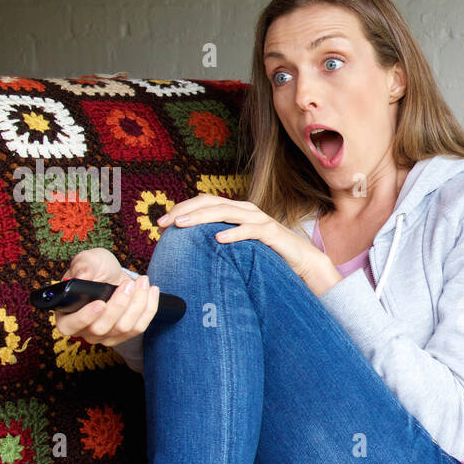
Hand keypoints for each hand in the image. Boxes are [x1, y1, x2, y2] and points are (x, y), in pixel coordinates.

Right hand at [55, 248, 159, 346]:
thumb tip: (83, 276)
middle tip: (128, 284)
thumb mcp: (87, 260)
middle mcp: (84, 330)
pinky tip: (151, 291)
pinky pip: (139, 327)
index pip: (69, 326)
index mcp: (66, 314)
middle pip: (102, 328)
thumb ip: (83, 266)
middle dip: (119, 304)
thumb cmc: (96, 269)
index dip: (84, 317)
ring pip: (123, 328)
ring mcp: (105, 335)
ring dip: (137, 304)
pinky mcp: (124, 334)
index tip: (100, 303)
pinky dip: (149, 308)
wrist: (113, 275)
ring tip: (141, 282)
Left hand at [156, 194, 331, 281]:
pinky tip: (218, 240)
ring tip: (183, 226)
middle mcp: (246, 210)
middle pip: (210, 202)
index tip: (161, 224)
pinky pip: (249, 230)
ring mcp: (259, 219)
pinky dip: (233, 233)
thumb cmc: (268, 256)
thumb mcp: (240, 247)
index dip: (181, 208)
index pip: (204, 202)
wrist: (302, 262)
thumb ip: (220, 240)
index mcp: (236, 210)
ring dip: (201, 218)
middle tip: (165, 223)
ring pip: (226, 212)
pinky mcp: (271, 232)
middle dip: (184, 210)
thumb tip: (192, 249)